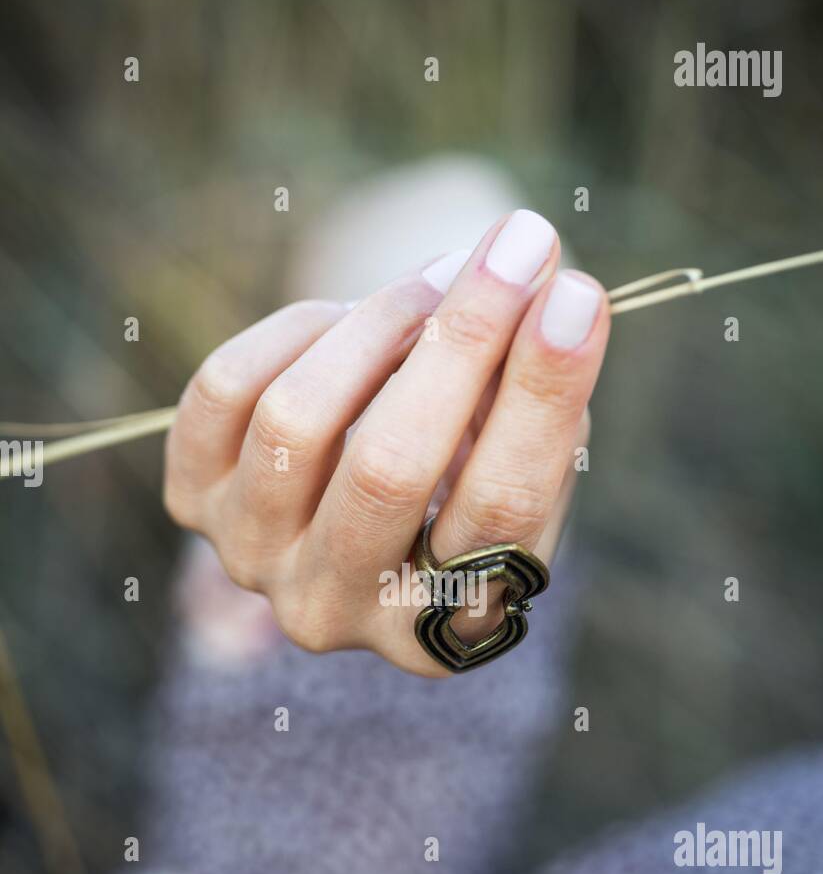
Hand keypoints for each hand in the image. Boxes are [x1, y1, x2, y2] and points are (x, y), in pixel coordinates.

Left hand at [164, 209, 609, 676]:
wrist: (359, 502)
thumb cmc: (464, 479)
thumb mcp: (518, 457)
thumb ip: (539, 398)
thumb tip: (552, 294)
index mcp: (437, 628)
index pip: (498, 514)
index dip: (541, 399)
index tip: (581, 297)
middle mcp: (333, 610)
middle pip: (389, 468)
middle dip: (462, 340)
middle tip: (520, 244)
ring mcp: (251, 559)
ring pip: (298, 419)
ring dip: (382, 323)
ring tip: (439, 282)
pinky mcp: (191, 499)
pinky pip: (229, 387)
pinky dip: (302, 331)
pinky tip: (349, 325)